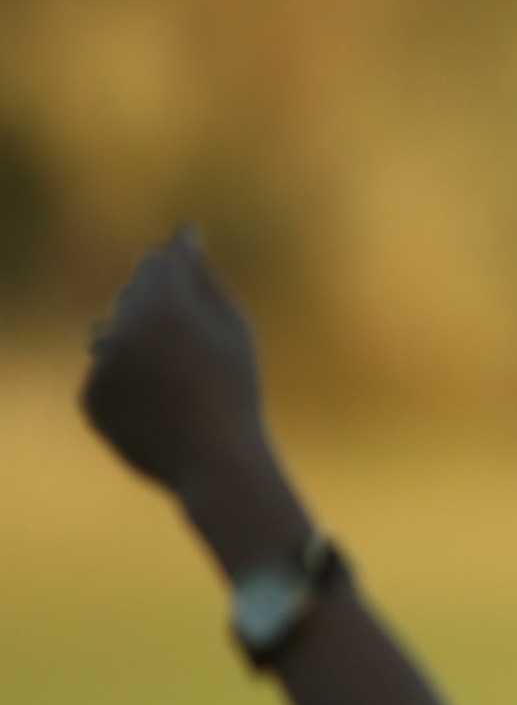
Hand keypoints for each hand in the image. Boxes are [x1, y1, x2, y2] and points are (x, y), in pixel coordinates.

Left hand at [80, 227, 271, 499]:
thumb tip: (182, 245)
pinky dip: (129, 383)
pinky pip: (107, 374)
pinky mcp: (91, 397)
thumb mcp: (237, 332)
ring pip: (111, 332)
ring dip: (137, 341)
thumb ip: (207, 283)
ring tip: (175, 372)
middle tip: (191, 335)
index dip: (178, 252)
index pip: (162, 259)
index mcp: (166, 307)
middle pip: (134, 293)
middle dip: (159, 305)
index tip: (188, 242)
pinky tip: (160, 405)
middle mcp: (125, 329)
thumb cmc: (238, 394)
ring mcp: (103, 365)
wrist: (217, 463)